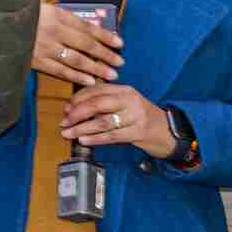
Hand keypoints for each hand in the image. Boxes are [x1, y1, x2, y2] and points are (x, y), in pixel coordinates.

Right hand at [31, 0, 122, 83]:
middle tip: (120, 63)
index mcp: (56, 14)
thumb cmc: (11, 8)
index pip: (87, 26)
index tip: (120, 43)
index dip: (105, 35)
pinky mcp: (35, 60)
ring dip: (95, 68)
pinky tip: (90, 81)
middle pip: (86, 45)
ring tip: (111, 74)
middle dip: (105, 55)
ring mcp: (45, 47)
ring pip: (76, 60)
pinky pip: (59, 70)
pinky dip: (76, 77)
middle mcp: (54, 31)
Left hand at [61, 83, 175, 158]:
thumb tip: (73, 107)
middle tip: (64, 122)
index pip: (96, 90)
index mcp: (125, 90)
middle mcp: (130, 100)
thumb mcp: (125, 104)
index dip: (77, 99)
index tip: (65, 109)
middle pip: (98, 104)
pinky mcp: (138, 132)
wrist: (167, 130)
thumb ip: (104, 102)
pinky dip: (95, 139)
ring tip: (69, 134)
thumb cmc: (140, 117)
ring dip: (82, 129)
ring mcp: (136, 116)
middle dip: (77, 113)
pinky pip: (112, 136)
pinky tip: (84, 141)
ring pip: (103, 122)